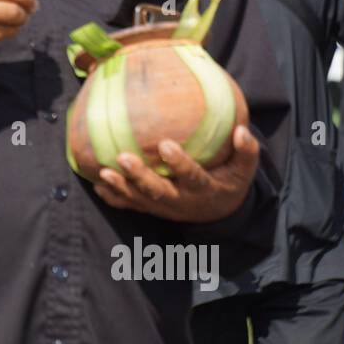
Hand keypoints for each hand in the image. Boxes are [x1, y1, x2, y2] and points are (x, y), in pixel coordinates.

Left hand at [94, 125, 259, 223]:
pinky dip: (113, 197)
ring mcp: (163, 208)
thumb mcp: (244, 170)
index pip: (192, 177)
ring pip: (140, 200)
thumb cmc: (229, 181)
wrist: (218, 212)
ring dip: (120, 187)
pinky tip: (96, 184)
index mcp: (204, 189)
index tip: (166, 144)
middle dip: (140, 177)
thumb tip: (242, 130)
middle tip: (123, 157)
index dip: (179, 164)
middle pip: (158, 192)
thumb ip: (246, 151)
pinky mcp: (151, 209)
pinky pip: (130, 205)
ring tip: (103, 171)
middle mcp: (181, 201)